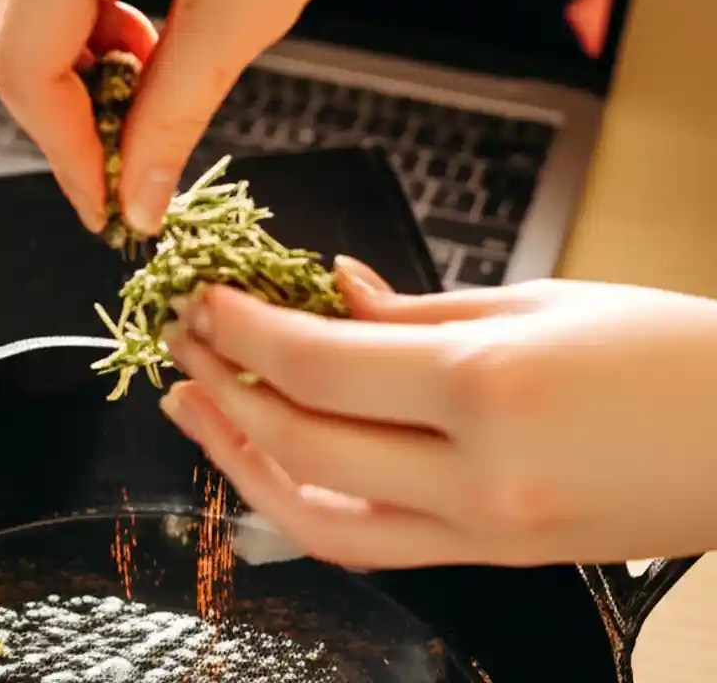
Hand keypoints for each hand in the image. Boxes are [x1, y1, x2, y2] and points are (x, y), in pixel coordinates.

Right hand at [0, 0, 339, 233]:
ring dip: (94, 81)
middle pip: (23, 46)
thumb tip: (135, 197)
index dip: (64, 153)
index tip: (108, 211)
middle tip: (132, 176)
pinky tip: (154, 49)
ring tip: (155, 106)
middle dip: (78, 122)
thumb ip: (174, 112)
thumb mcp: (242, 8)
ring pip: (42, 20)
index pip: (24, 66)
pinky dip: (108, 33)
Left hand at [158, 256, 716, 568]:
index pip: (317, 364)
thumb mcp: (536, 303)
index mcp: (489, 389)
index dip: (243, 328)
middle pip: (300, 441)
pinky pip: (368, 542)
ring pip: (316, 515)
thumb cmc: (668, 353)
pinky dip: (303, 501)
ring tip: (196, 408)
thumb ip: (412, 310)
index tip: (204, 298)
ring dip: (240, 459)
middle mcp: (476, 476)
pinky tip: (270, 459)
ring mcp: (481, 531)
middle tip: (183, 340)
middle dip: (224, 385)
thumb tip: (330, 294)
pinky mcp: (489, 557)